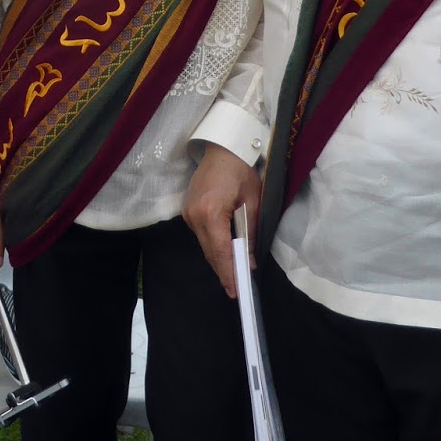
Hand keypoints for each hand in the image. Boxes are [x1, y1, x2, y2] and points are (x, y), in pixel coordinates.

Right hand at [182, 143, 260, 297]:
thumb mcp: (252, 202)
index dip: (228, 273)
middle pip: (209, 252)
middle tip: (235, 291)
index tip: (236, 291)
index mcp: (211, 212)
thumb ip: (249, 232)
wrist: (222, 149)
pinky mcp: (187, 211)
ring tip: (232, 278)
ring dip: (218, 261)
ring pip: (204, 246)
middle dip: (223, 272)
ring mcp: (188, 213)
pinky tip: (223, 255)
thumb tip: (250, 260)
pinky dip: (212, 247)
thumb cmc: (241, 171)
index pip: (220, 251)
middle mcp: (194, 216)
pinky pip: (201, 235)